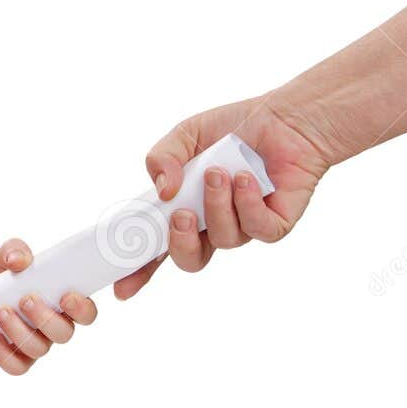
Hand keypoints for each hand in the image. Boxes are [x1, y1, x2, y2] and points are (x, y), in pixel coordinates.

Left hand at [0, 237, 98, 375]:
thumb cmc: (7, 275)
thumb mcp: (9, 256)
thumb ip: (15, 250)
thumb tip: (18, 261)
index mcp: (64, 302)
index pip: (86, 313)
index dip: (81, 308)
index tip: (66, 296)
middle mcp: (54, 325)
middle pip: (64, 333)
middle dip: (45, 318)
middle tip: (26, 299)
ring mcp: (37, 343)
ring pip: (39, 349)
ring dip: (19, 331)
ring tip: (0, 311)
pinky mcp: (17, 356)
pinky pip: (17, 366)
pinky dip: (5, 355)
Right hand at [113, 95, 333, 299]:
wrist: (284, 119)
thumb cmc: (233, 129)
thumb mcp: (184, 136)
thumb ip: (161, 158)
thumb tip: (163, 190)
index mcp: (185, 209)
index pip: (157, 247)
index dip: (139, 271)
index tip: (123, 288)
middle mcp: (213, 224)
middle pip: (190, 259)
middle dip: (180, 243)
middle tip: (181, 214)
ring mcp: (244, 226)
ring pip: (224, 238)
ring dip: (216, 205)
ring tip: (219, 172)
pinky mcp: (276, 224)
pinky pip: (257, 229)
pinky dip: (246, 204)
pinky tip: (246, 178)